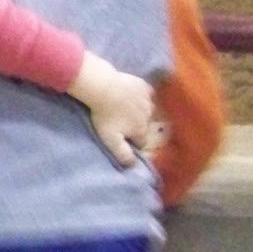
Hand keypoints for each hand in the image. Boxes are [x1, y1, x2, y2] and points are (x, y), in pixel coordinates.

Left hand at [67, 52, 152, 167]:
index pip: (141, 142)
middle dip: (136, 126)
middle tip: (121, 122)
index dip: (133, 142)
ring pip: (147, 110)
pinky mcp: (144, 86)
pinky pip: (146, 94)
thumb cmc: (105, 115)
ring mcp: (148, 100)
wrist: (103, 87)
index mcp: (141, 130)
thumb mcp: (111, 139)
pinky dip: (141, 96)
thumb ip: (123, 154)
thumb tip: (133, 165)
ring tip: (125, 108)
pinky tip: (131, 94)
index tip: (123, 139)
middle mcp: (149, 116)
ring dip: (139, 111)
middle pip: (144, 125)